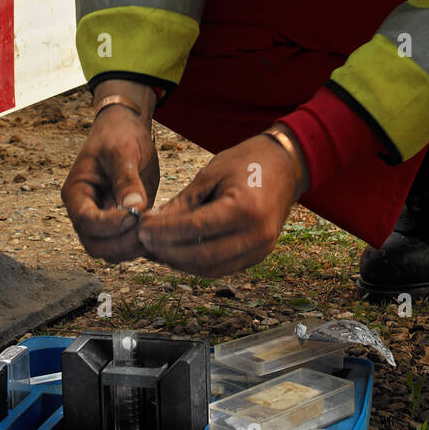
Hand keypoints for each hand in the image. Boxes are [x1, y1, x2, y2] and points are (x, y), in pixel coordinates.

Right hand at [60, 94, 159, 262]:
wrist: (125, 130)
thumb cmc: (118, 135)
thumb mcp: (121, 151)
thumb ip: (126, 179)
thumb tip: (135, 207)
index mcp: (76, 192)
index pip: (85, 221)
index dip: (109, 224)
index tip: (135, 214)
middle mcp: (86, 211)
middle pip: (96, 245)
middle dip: (122, 242)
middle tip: (150, 229)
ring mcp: (104, 220)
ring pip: (113, 251)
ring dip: (134, 246)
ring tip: (158, 227)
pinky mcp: (123, 224)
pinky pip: (128, 244)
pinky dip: (143, 243)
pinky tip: (161, 228)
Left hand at [135, 129, 304, 275]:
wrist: (287, 165)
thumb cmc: (248, 161)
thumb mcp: (211, 174)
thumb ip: (182, 203)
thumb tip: (151, 223)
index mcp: (245, 210)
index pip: (195, 229)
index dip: (164, 231)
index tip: (142, 227)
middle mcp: (256, 235)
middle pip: (201, 256)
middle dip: (167, 251)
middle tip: (144, 240)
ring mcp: (260, 249)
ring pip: (209, 268)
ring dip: (178, 261)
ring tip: (156, 247)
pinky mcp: (258, 255)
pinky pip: (221, 267)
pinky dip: (196, 263)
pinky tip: (177, 251)